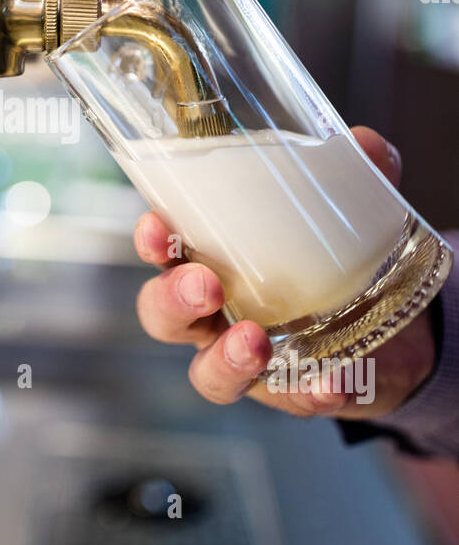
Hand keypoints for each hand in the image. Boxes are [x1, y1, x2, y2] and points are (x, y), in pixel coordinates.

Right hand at [133, 127, 436, 418]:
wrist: (393, 333)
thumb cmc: (338, 264)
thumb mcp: (348, 215)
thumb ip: (358, 177)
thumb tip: (364, 144)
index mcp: (212, 261)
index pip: (164, 251)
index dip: (152, 243)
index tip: (156, 227)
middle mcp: (216, 315)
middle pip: (164, 315)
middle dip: (174, 300)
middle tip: (206, 287)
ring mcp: (247, 360)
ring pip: (208, 372)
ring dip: (226, 359)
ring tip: (256, 343)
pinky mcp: (289, 393)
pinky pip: (290, 401)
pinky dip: (309, 392)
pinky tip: (333, 382)